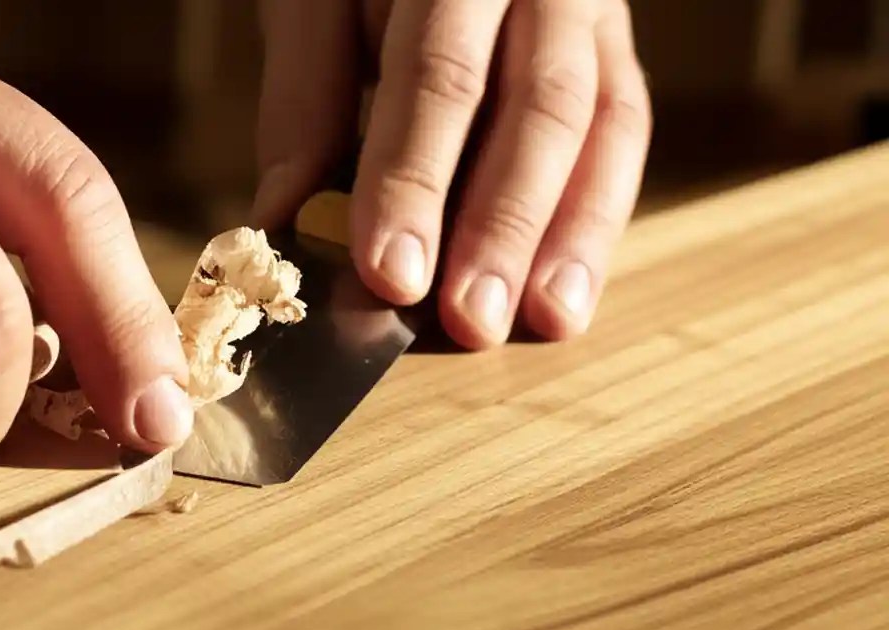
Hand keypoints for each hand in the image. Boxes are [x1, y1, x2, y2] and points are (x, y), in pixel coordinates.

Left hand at [253, 0, 651, 348]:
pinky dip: (595, 219)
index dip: (414, 180)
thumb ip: (305, 97)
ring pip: (600, 125)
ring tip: (544, 321)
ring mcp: (590, 14)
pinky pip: (623, 133)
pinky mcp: (612, 51)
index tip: (391, 274)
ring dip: (568, 236)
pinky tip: (566, 292)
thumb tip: (283, 222)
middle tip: (472, 318)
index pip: (438, 74)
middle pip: (538, 106)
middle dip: (502, 224)